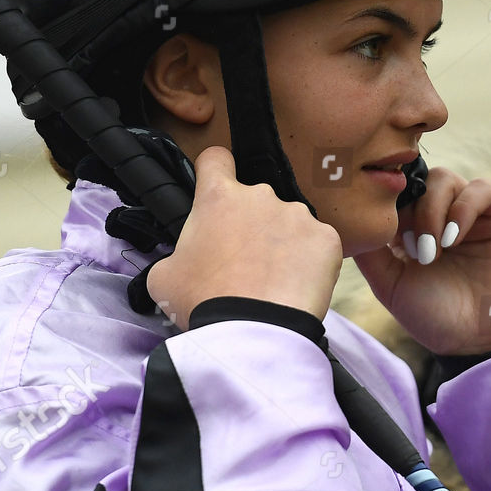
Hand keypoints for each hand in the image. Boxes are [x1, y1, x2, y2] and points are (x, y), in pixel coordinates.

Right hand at [146, 146, 342, 329]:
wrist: (253, 331)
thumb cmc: (203, 302)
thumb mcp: (164, 277)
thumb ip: (175, 254)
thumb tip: (183, 261)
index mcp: (218, 197)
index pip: (215, 159)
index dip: (214, 171)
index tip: (215, 187)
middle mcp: (260, 196)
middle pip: (254, 200)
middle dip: (249, 225)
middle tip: (243, 263)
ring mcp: (298, 215)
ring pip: (288, 223)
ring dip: (280, 244)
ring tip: (271, 281)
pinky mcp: (327, 240)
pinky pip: (317, 245)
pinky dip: (309, 263)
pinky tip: (296, 287)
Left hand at [351, 165, 490, 355]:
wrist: (481, 342)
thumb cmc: (436, 318)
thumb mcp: (390, 284)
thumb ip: (369, 251)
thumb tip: (347, 221)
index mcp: (416, 228)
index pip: (396, 193)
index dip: (387, 206)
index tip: (386, 236)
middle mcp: (444, 215)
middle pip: (416, 181)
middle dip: (408, 211)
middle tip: (412, 250)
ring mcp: (473, 212)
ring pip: (443, 180)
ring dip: (431, 211)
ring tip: (433, 251)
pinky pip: (481, 189)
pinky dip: (462, 209)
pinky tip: (454, 239)